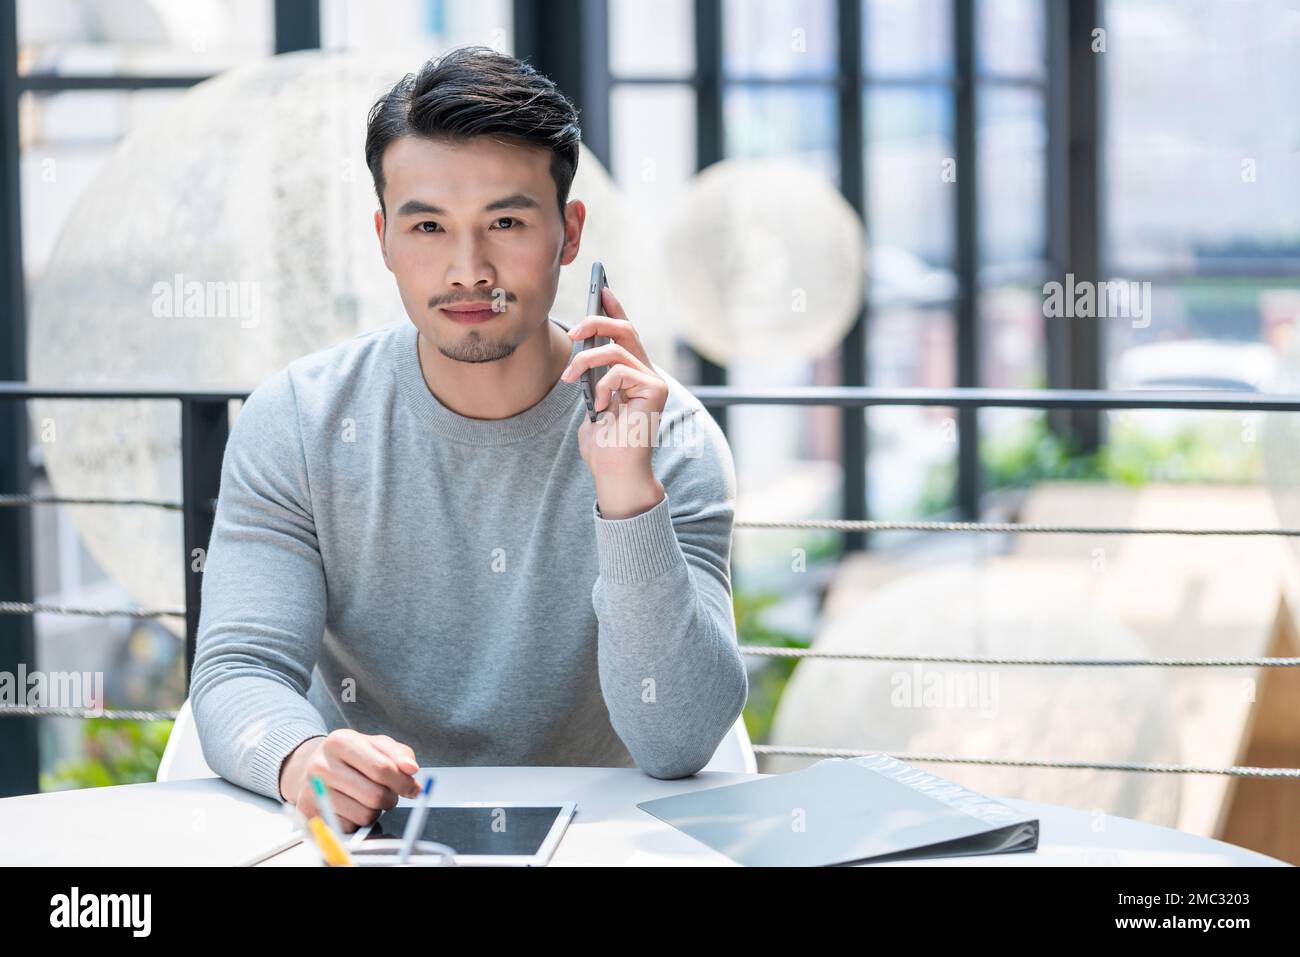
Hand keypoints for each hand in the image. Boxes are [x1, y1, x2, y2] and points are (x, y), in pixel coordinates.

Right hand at [279, 729, 421, 832]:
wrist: (312, 767)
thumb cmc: (351, 757)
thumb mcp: (376, 745)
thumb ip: (399, 754)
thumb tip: (412, 769)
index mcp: (341, 741)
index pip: (382, 768)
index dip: (403, 782)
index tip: (412, 787)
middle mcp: (322, 765)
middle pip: (375, 795)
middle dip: (390, 798)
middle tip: (388, 793)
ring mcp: (313, 791)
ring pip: (365, 815)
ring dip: (375, 811)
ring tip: (367, 798)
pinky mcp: (310, 813)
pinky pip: (350, 827)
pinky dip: (357, 821)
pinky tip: (352, 807)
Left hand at [560, 287, 668, 516]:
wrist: (615, 473)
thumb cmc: (603, 446)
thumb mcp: (591, 403)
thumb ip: (593, 379)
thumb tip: (582, 354)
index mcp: (633, 376)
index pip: (626, 334)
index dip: (616, 308)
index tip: (602, 288)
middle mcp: (648, 375)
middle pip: (626, 330)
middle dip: (597, 321)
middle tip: (573, 331)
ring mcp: (653, 382)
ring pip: (617, 349)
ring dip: (586, 360)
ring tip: (571, 378)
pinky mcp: (656, 391)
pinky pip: (620, 371)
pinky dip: (603, 386)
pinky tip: (601, 407)